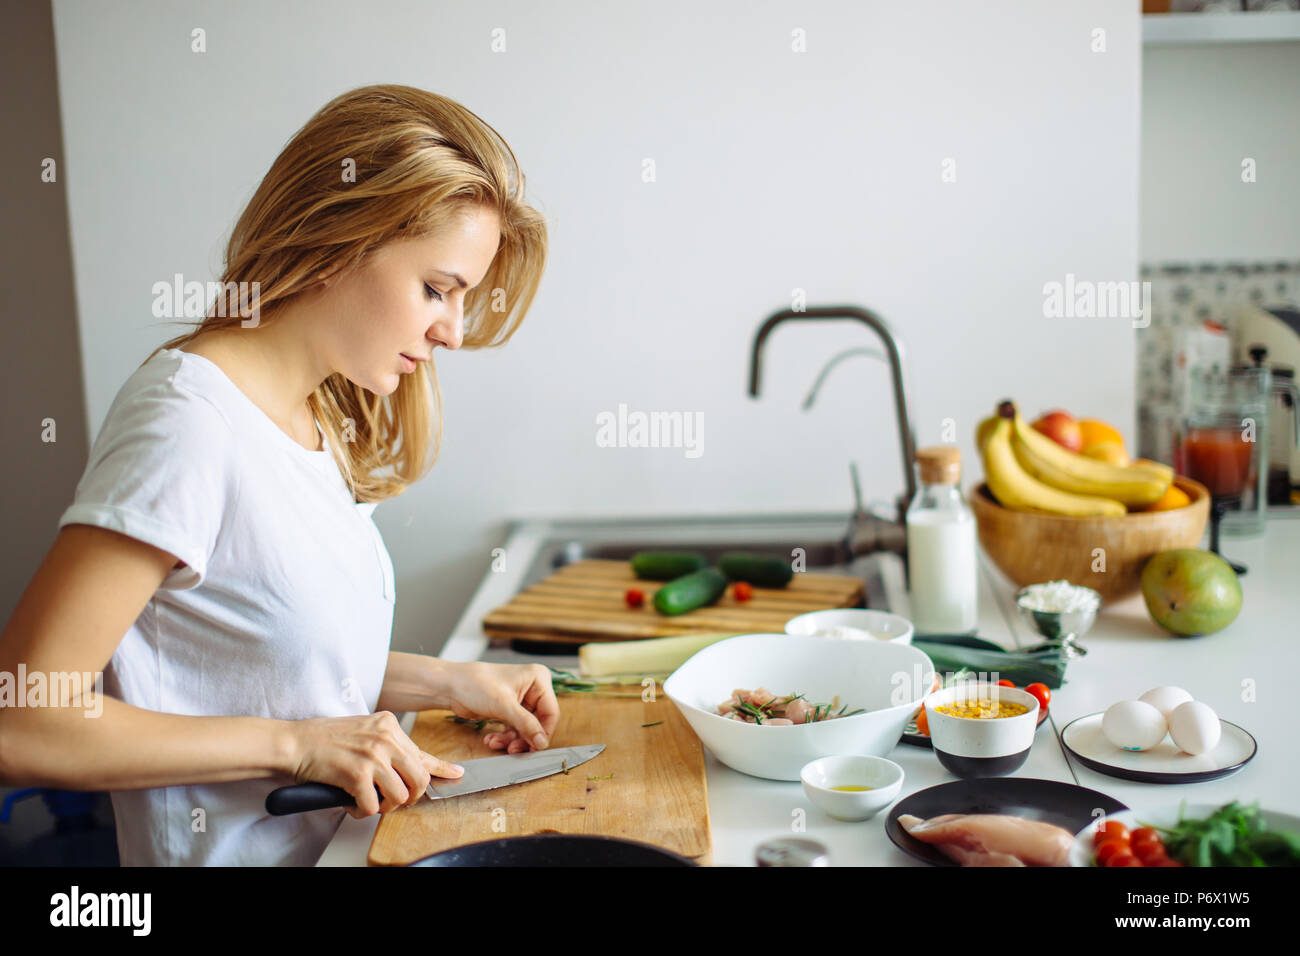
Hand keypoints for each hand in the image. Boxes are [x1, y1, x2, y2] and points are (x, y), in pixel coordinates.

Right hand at [290, 711, 463, 818]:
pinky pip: (372, 806)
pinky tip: (351, 803)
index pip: (423, 752)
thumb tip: (415, 764)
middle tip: (394, 800)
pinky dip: (362, 811)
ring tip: (369, 801)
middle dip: (410, 796)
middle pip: (419, 778)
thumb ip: (390, 746)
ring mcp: (372, 755)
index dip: (442, 769)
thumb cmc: (326, 739)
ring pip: (400, 795)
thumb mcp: (366, 732)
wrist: (295, 742)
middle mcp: (385, 738)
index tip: (456, 774)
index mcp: (389, 726)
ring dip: (385, 806)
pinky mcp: (357, 774)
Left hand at [441, 662, 560, 753]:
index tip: (535, 748)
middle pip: (538, 722)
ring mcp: (521, 699)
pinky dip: (504, 737)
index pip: (551, 712)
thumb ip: (526, 724)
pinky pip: (514, 729)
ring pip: (526, 728)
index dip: (544, 732)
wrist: (451, 686)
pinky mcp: (509, 709)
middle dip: (524, 738)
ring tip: (496, 744)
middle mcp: (533, 688)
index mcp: (538, 679)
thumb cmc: (476, 684)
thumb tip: (542, 742)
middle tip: (513, 750)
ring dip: (512, 740)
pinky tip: (491, 739)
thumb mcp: (504, 705)